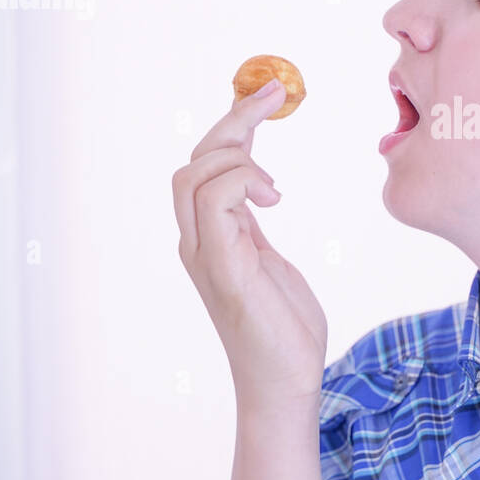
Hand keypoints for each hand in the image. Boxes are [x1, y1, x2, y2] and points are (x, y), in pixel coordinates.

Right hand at [172, 81, 327, 405]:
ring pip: (194, 176)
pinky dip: (242, 182)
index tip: (272, 94)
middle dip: (234, 120)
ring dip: (238, 157)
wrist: (286, 385)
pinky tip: (274, 198)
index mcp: (208, 237)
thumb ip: (255, 226)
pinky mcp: (224, 269)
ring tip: (276, 186)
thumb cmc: (285, 329)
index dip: (232, 124)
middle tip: (279, 95)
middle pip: (193, 162)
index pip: (203, 165)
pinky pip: (214, 203)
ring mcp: (205, 256)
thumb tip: (260, 188)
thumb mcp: (271, 262)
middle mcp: (197, 242)